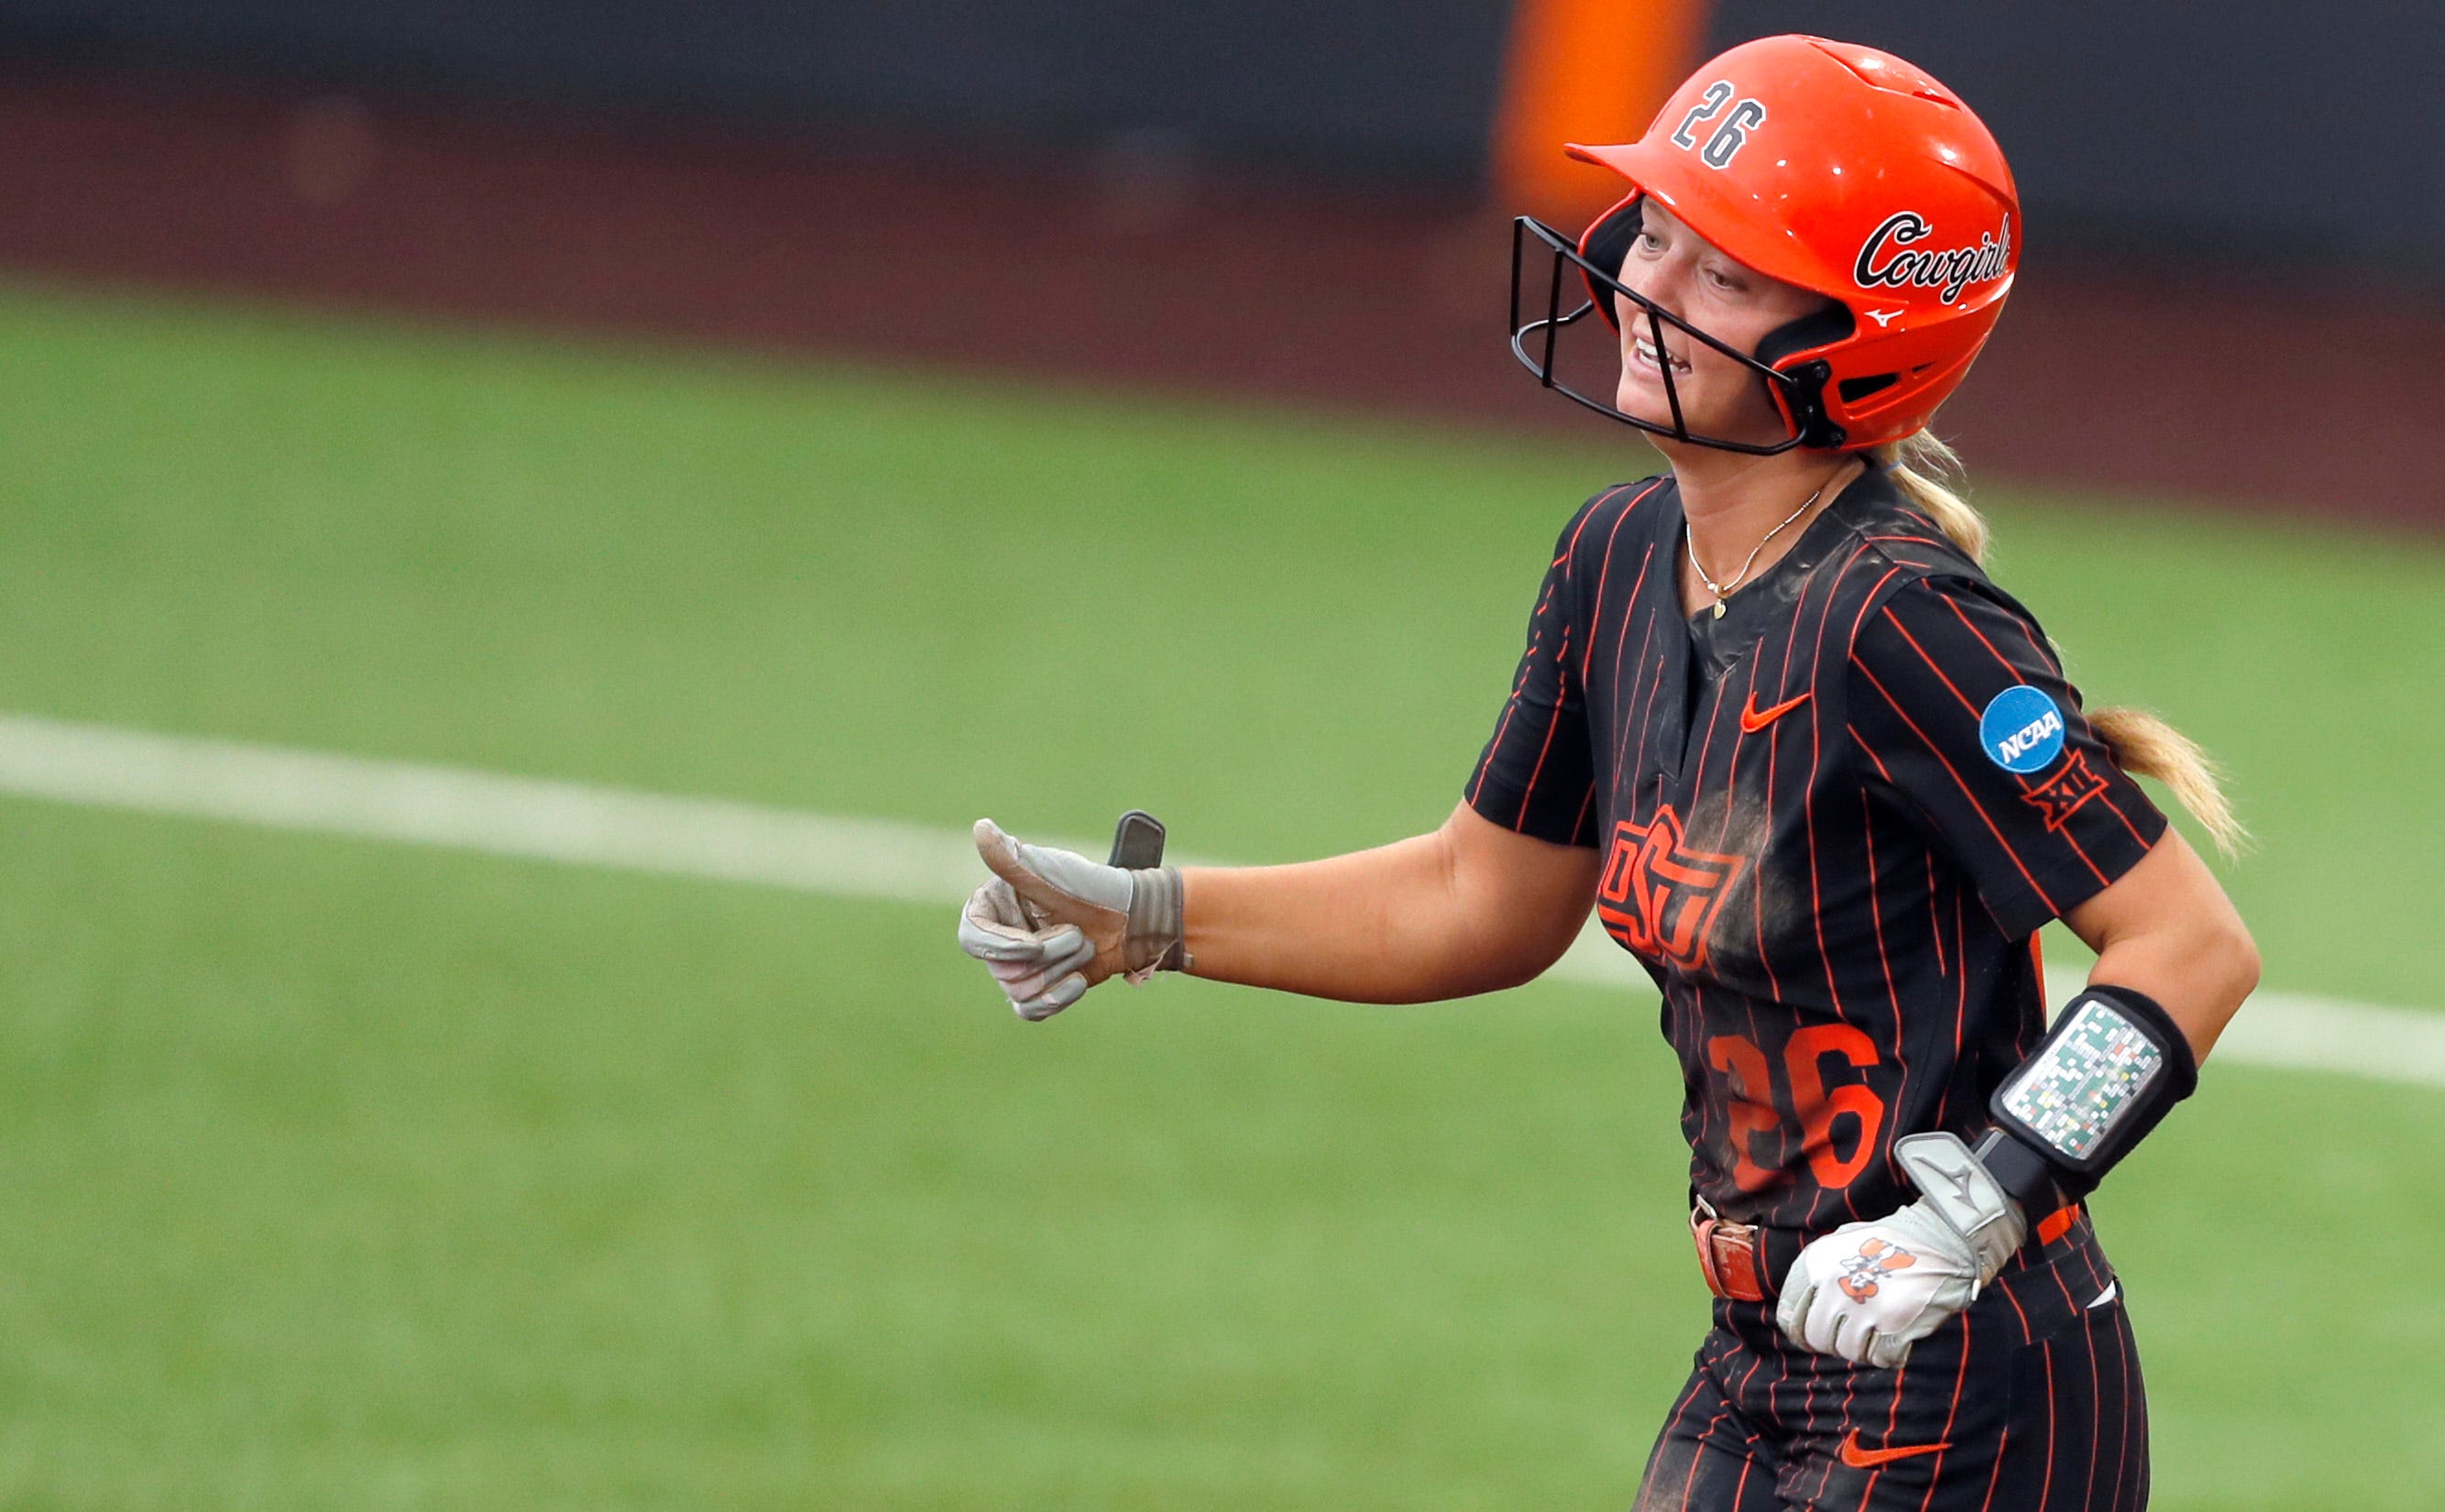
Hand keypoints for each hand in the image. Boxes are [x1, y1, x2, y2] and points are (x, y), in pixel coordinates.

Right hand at [955, 819, 1186, 1019]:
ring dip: (1061, 970)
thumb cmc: (1092, 888)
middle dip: (1049, 954)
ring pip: (1019, 990)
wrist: (1133, 920)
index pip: (972, 938)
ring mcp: (1017, 967)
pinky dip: (1058, 998)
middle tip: (1078, 933)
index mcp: (993, 907)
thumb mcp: (1049, 872)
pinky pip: (1030, 1010)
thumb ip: (1010, 859)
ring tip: (1084, 946)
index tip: (1033, 946)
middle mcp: (999, 937)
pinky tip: (1080, 980)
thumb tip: (980, 828)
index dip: (1001, 947)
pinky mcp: (1036, 991)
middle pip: (1003, 969)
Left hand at [1774, 1132, 2026, 1368]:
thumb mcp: (1842, 1242)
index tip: (1810, 1338)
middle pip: (1818, 1337)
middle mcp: (1835, 1286)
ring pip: (1848, 1351)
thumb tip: (1797, 1311)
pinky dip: (1887, 1355)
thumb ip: (1819, 1272)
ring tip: (1875, 1332)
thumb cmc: (1891, 1242)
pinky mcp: (1894, 1326)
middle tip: (1849, 1336)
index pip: (1789, 1315)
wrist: (1943, 1240)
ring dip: (1860, 1348)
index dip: (1799, 1332)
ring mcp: (1864, 1308)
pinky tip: (1896, 1339)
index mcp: (1817, 1263)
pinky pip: (1880, 1359)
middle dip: (1831, 1342)